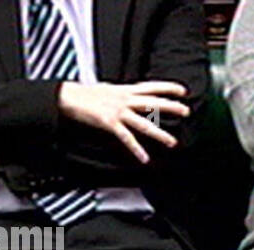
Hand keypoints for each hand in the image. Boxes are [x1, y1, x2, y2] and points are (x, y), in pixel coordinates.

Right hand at [56, 80, 190, 163]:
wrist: (67, 97)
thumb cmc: (86, 95)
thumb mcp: (108, 90)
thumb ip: (123, 94)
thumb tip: (131, 96)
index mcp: (125, 90)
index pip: (151, 87)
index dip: (167, 88)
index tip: (183, 91)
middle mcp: (124, 99)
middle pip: (152, 103)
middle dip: (171, 107)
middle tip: (186, 111)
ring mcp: (118, 111)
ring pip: (144, 123)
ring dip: (159, 134)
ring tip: (172, 142)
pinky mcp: (109, 123)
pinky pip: (126, 138)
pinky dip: (136, 149)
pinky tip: (145, 158)